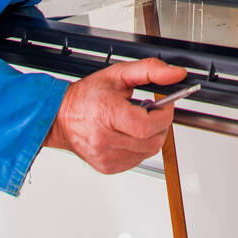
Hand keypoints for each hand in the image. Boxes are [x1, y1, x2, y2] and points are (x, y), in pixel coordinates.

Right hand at [43, 58, 186, 173]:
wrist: (61, 117)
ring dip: (151, 135)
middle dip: (159, 124)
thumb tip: (176, 74)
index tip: (164, 104)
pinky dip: (140, 146)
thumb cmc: (86, 97)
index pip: (147, 124)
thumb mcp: (118, 74)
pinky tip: (129, 134)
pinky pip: (138, 159)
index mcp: (107, 114)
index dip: (163, 114)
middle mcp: (105, 140)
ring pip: (148, 151)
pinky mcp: (108, 167)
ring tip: (136, 121)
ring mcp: (107, 157)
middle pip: (152, 140)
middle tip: (150, 111)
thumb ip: (150, 70)